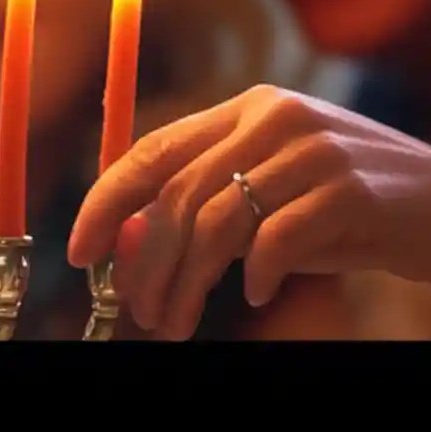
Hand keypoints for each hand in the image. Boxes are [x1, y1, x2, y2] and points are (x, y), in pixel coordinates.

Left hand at [68, 84, 430, 339]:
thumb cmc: (344, 210)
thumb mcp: (266, 202)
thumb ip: (201, 211)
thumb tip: (127, 244)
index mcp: (244, 109)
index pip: (151, 150)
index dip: (106, 201)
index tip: (79, 251)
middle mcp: (273, 116)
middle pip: (178, 193)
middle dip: (146, 261)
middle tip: (137, 310)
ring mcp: (314, 147)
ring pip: (217, 220)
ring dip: (187, 282)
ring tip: (176, 322)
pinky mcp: (351, 187)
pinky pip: (276, 239)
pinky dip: (255, 275)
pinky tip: (253, 296)